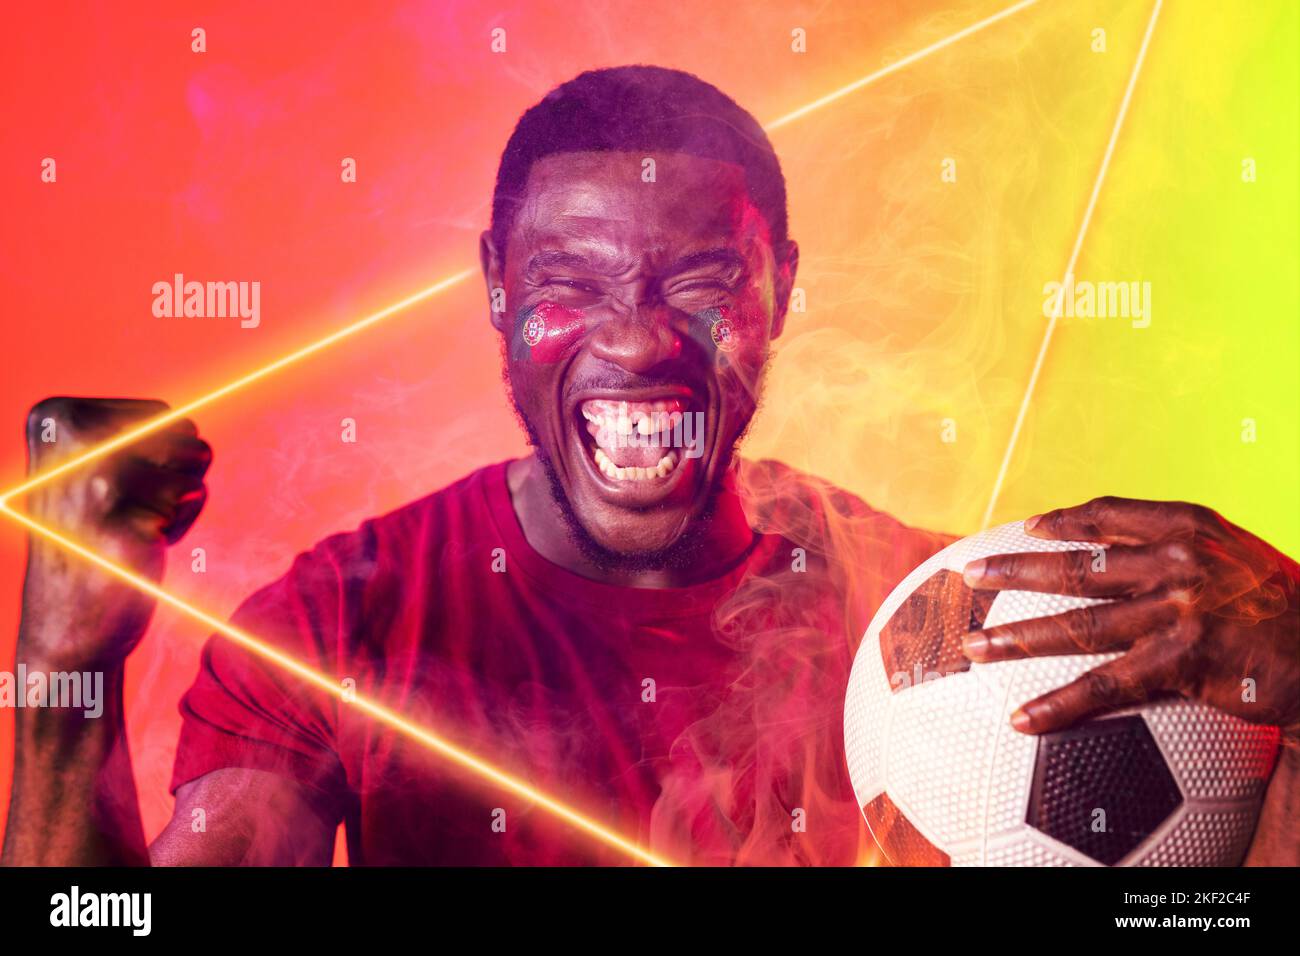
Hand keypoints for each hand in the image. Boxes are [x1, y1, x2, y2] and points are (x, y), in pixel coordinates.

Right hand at [17, 397, 211, 670]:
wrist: (68, 621)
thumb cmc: (96, 535)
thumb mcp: (99, 464)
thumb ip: (141, 431)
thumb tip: (196, 435)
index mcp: (56, 417)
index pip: (162, 414)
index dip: (157, 456)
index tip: (114, 491)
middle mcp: (68, 441)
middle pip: (183, 431)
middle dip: (174, 474)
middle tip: (128, 512)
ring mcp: (93, 482)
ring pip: (193, 461)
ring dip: (177, 499)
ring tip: (132, 526)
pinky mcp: (124, 521)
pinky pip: (193, 495)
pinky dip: (180, 522)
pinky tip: (139, 545)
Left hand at [960, 496, 1299, 739]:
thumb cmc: (1281, 606)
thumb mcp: (1237, 554)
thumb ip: (1181, 544)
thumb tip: (1114, 546)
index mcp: (1189, 525)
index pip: (1106, 515)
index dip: (1059, 521)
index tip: (1023, 528)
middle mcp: (1178, 560)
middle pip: (1075, 566)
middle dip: (1014, 570)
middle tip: (969, 575)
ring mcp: (1178, 611)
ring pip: (1077, 625)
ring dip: (1016, 637)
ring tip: (972, 648)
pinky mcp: (1183, 661)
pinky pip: (1105, 686)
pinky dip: (1059, 705)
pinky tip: (1022, 718)